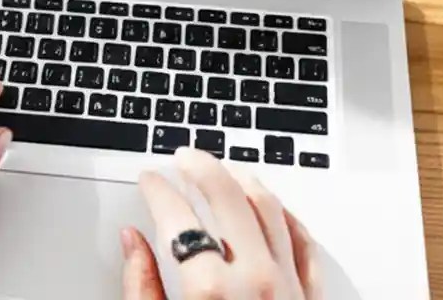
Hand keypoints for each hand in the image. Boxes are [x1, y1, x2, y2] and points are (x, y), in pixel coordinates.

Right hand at [121, 148, 321, 299]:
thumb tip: (132, 243)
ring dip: (244, 181)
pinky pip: (304, 243)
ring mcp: (288, 288)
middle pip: (229, 197)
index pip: (177, 217)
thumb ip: (141, 287)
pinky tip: (270, 208)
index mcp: (209, 290)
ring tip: (225, 170)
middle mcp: (254, 280)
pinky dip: (286, 217)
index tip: (151, 181)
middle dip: (202, 167)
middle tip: (185, 157)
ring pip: (270, 210)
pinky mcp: (311, 299)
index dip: (158, 191)